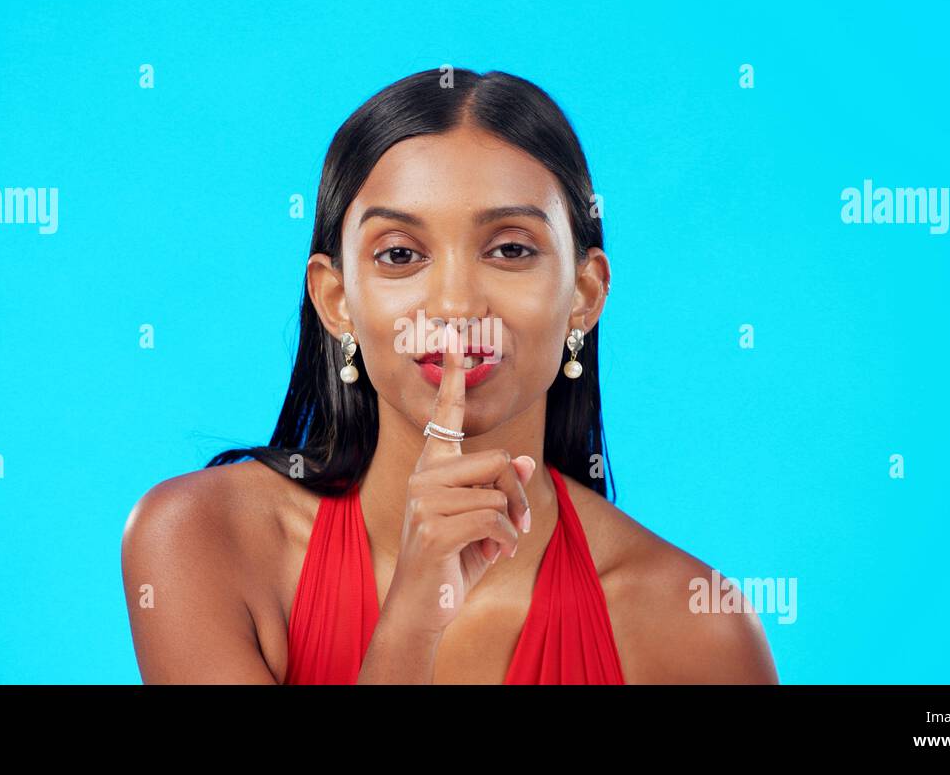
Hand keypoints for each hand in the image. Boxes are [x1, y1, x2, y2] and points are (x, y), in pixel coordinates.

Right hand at [380, 322, 536, 636]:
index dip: (452, 380)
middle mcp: (423, 478)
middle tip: (519, 524)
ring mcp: (424, 502)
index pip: (444, 419)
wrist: (422, 608)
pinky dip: (507, 542)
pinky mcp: (433, 527)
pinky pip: (495, 520)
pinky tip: (494, 556)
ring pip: (499, 494)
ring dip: (512, 526)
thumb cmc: (453, 563)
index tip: (453, 342)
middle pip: (500, 460)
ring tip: (498, 546)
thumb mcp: (485, 523)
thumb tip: (526, 460)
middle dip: (518, 495)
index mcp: (431, 471)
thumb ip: (501, 491)